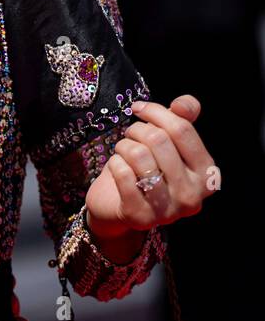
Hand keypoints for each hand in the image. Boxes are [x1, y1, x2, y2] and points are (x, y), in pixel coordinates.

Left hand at [85, 94, 216, 241]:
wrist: (117, 206)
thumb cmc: (147, 168)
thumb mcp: (167, 142)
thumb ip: (181, 120)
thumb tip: (185, 103)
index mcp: (207, 173)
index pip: (182, 129)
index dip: (156, 112)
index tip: (138, 108)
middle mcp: (193, 195)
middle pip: (158, 140)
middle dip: (136, 130)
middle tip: (130, 136)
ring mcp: (168, 210)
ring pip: (139, 155)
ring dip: (123, 146)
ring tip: (123, 151)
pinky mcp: (140, 216)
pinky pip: (122, 172)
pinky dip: (114, 163)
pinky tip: (117, 167)